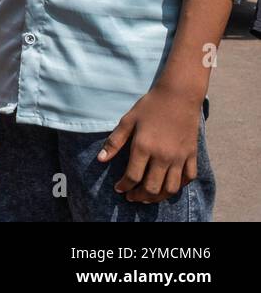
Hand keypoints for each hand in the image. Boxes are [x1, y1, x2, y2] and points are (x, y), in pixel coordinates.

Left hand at [98, 81, 202, 203]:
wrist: (178, 95)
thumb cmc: (150, 106)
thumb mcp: (127, 121)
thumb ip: (114, 142)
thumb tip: (100, 160)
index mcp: (144, 147)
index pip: (132, 177)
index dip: (124, 186)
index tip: (118, 189)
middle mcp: (163, 156)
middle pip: (152, 187)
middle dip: (139, 196)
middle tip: (131, 197)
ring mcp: (180, 157)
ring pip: (171, 188)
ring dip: (158, 197)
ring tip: (148, 197)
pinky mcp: (192, 155)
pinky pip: (188, 178)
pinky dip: (179, 187)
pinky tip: (169, 186)